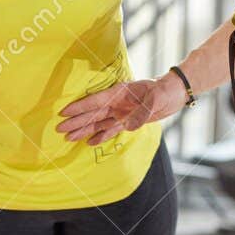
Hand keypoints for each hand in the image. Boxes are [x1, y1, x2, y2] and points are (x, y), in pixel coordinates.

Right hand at [57, 73, 184, 145]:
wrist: (174, 94)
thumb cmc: (165, 91)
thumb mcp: (156, 98)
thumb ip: (142, 111)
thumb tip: (129, 125)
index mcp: (119, 93)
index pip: (95, 101)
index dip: (79, 107)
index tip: (64, 112)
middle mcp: (116, 104)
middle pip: (92, 114)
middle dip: (76, 121)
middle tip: (59, 129)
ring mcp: (120, 113)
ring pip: (98, 123)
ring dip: (83, 131)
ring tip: (68, 138)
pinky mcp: (127, 121)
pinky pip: (110, 130)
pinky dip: (100, 136)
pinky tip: (89, 143)